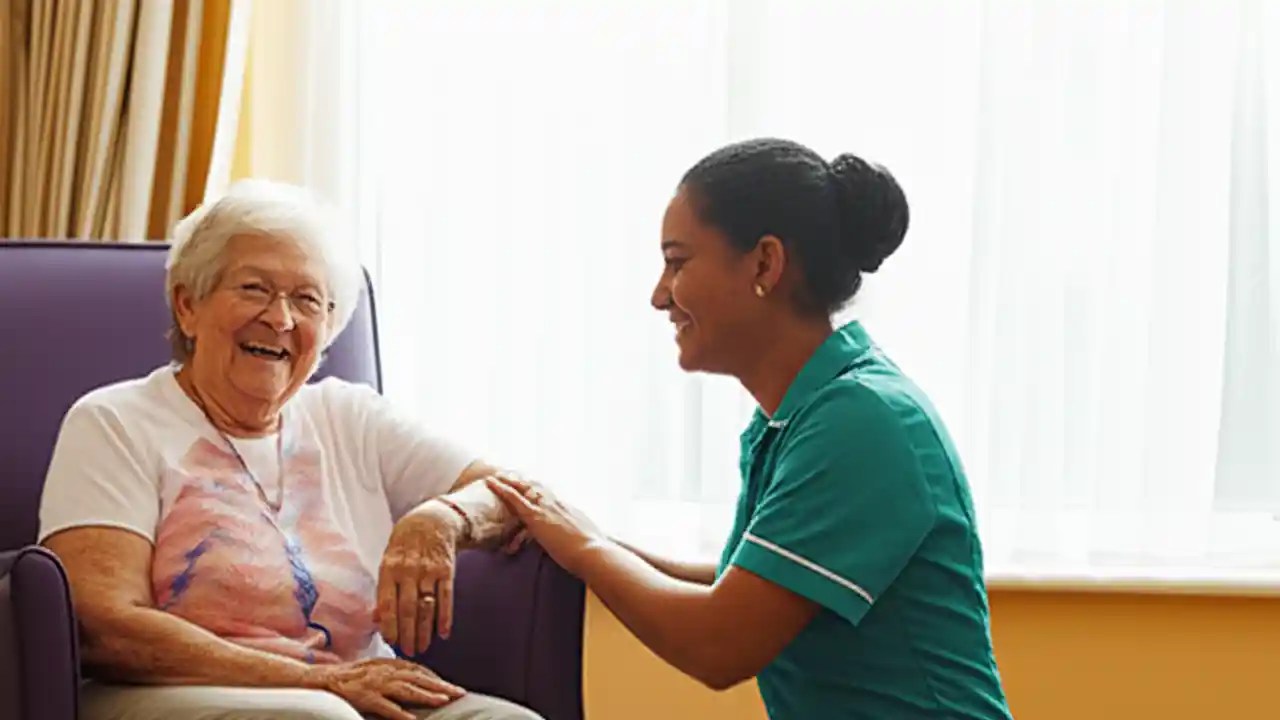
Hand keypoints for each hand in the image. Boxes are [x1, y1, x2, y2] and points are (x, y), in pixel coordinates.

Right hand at [307, 658, 464, 719]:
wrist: (322, 678)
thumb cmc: (349, 675)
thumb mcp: (373, 667)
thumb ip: (392, 671)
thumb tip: (412, 677)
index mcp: (388, 664)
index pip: (418, 670)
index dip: (435, 678)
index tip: (450, 687)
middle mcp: (385, 672)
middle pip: (418, 678)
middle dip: (440, 686)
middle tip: (459, 693)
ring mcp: (375, 684)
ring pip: (406, 690)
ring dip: (426, 695)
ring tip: (443, 701)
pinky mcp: (365, 697)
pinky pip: (385, 706)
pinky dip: (399, 713)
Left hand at [377, 501, 462, 655]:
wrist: (431, 521)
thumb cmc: (404, 547)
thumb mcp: (387, 562)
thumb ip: (383, 590)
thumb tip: (375, 619)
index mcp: (389, 569)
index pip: (387, 603)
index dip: (389, 625)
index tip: (390, 643)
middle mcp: (408, 570)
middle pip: (407, 608)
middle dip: (407, 633)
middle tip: (409, 652)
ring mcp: (429, 570)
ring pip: (426, 606)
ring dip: (424, 630)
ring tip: (423, 647)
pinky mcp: (447, 570)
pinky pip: (446, 597)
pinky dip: (445, 616)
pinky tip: (443, 633)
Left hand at [484, 474, 605, 575]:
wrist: (593, 552)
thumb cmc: (593, 551)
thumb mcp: (588, 539)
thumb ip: (580, 537)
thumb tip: (584, 540)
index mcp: (569, 508)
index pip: (551, 494)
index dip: (540, 488)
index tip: (532, 484)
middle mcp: (557, 503)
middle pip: (537, 486)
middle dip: (523, 480)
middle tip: (511, 474)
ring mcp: (546, 508)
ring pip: (524, 487)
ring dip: (510, 479)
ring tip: (497, 475)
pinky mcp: (535, 516)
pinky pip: (514, 498)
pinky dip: (501, 489)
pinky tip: (490, 483)